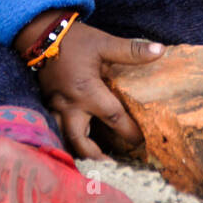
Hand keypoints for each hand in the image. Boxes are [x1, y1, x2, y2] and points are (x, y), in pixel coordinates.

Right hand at [15, 14, 163, 160]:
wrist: (41, 33)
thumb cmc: (75, 40)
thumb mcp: (104, 43)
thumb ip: (132, 50)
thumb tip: (161, 50)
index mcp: (86, 91)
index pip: (113, 118)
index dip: (130, 131)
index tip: (142, 140)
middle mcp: (69, 105)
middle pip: (81, 141)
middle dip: (97, 158)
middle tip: (113, 168)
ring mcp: (55, 108)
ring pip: (65, 140)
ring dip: (80, 153)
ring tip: (95, 165)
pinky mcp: (47, 106)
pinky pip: (56, 130)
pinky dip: (67, 141)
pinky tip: (77, 146)